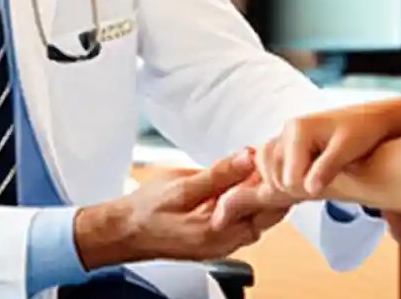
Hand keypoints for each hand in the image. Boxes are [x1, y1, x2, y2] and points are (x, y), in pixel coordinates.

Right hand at [73, 149, 277, 268]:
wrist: (125, 230)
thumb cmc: (147, 210)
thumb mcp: (182, 184)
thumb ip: (219, 173)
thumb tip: (248, 157)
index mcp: (218, 231)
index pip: (268, 207)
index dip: (275, 179)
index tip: (272, 155)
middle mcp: (225, 244)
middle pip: (268, 215)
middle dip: (271, 186)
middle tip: (266, 158)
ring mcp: (223, 245)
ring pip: (257, 218)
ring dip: (259, 193)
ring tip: (252, 168)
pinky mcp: (217, 241)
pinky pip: (243, 222)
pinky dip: (246, 203)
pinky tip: (238, 186)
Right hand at [257, 107, 390, 198]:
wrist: (369, 117)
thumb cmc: (363, 130)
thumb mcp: (347, 150)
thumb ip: (326, 169)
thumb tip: (310, 190)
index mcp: (298, 130)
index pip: (289, 178)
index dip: (306, 191)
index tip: (327, 190)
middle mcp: (285, 130)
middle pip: (275, 177)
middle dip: (296, 188)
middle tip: (323, 186)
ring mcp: (284, 135)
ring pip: (270, 172)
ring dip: (288, 183)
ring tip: (315, 183)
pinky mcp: (287, 140)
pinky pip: (272, 165)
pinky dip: (283, 176)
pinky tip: (305, 179)